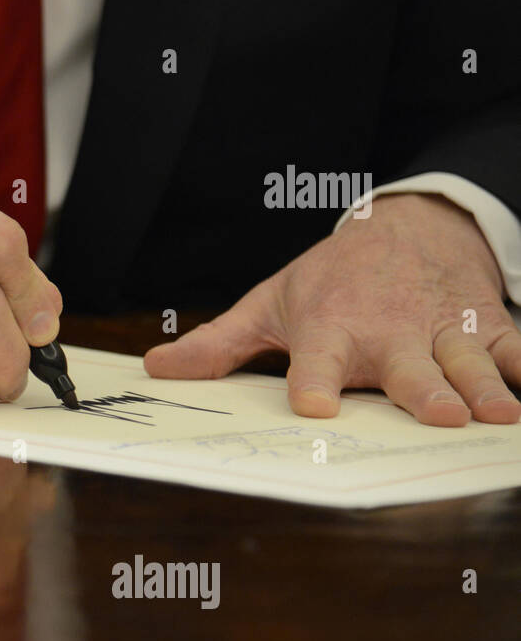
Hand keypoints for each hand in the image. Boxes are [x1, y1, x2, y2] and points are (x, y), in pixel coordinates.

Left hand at [144, 193, 520, 425]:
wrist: (409, 226)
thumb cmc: (331, 278)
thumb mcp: (269, 304)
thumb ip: (217, 345)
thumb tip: (156, 370)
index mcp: (331, 330)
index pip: (317, 361)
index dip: (315, 382)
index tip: (316, 406)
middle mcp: (389, 334)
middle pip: (407, 370)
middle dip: (423, 391)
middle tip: (438, 415)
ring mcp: (443, 330)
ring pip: (466, 362)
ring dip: (484, 387)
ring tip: (497, 413)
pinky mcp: (487, 326)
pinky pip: (516, 349)